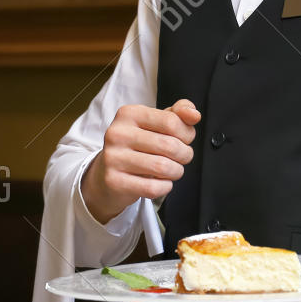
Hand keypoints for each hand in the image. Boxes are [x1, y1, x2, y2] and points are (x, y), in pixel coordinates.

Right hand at [81, 99, 200, 223]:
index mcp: (129, 114)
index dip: (186, 134)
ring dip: (176, 172)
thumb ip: (177, 114)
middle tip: (181, 158)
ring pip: (162, 167)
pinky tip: (160, 182)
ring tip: (172, 170)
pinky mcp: (114, 181)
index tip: (184, 140)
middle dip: (184, 155)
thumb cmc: (136, 146)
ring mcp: (113, 158)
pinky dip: (164, 187)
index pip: (171, 121)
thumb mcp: (154, 124)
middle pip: (169, 145)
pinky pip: (152, 187)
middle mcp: (118, 133)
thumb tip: (193, 114)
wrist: (106, 174)